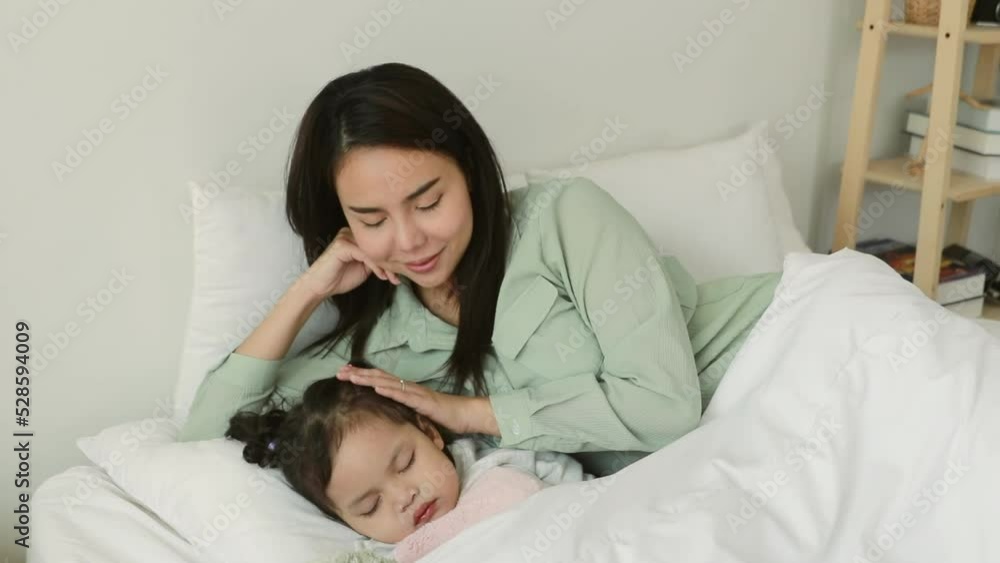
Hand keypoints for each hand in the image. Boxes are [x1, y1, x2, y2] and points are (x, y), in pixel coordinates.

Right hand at [299, 227, 401, 298]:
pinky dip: (376, 266)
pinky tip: (381, 276)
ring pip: (374, 249)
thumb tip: (395, 260)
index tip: (399, 274)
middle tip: (398, 278)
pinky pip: (366, 254)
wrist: (321, 287)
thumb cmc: (340, 278)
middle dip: (391, 262)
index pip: (379, 244)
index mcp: (356, 237)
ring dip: (386, 265)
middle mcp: (351, 233)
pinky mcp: (343, 245)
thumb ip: (376, 260)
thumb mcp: (364, 268)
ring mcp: (346, 237)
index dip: (391, 259)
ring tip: (392, 278)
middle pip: (378, 245)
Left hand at [335, 365, 498, 435]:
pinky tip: (376, 388)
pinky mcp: (423, 401)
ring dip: (368, 379)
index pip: (380, 380)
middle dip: (358, 374)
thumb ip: (403, 411)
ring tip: (352, 376)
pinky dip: (389, 390)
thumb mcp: (417, 414)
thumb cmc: (443, 416)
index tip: (344, 374)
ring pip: (388, 383)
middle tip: (339, 372)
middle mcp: (408, 387)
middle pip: (379, 377)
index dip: (362, 376)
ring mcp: (415, 393)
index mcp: (405, 390)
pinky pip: (404, 395)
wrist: (466, 415)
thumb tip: (387, 415)